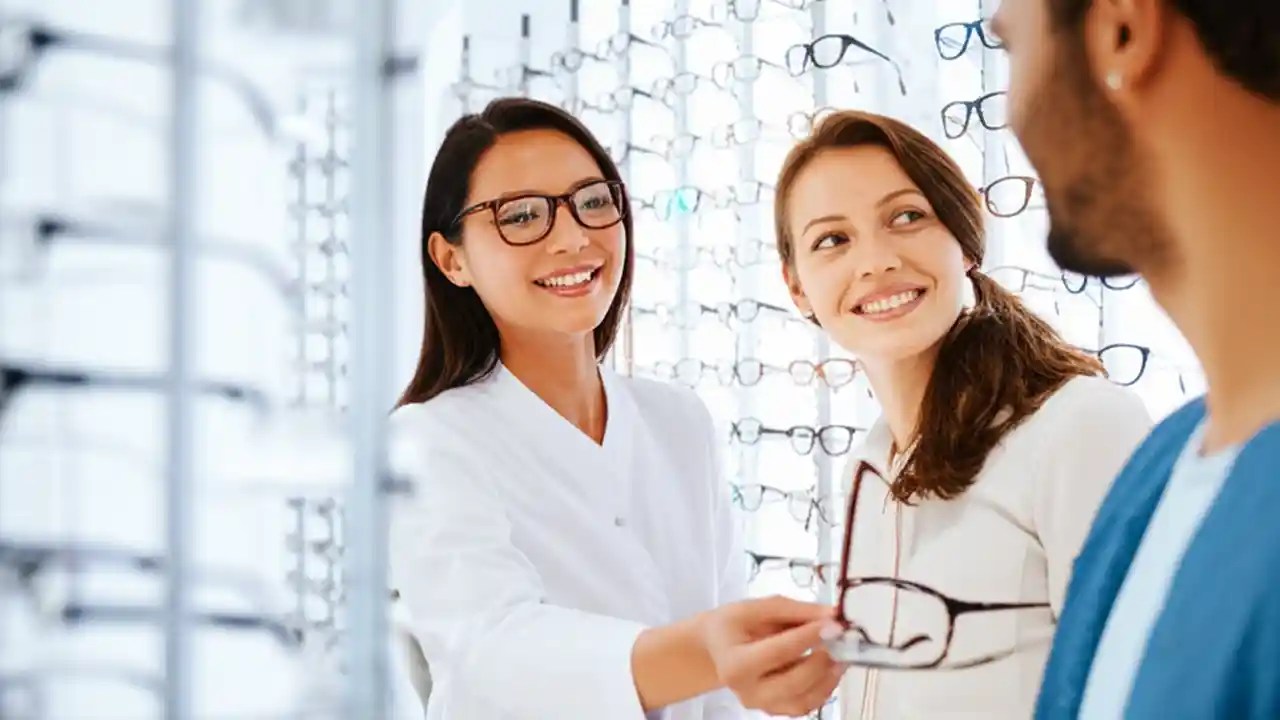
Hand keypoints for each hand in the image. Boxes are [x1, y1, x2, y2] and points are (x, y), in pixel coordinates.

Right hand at [700, 595, 844, 717]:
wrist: (715, 647)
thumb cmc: (733, 624)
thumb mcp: (756, 608)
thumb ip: (794, 610)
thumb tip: (831, 614)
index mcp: (735, 662)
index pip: (778, 651)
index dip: (809, 637)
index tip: (835, 624)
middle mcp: (746, 690)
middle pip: (793, 682)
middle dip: (822, 661)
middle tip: (840, 640)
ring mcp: (760, 704)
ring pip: (803, 700)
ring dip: (828, 678)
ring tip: (841, 655)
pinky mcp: (772, 709)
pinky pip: (804, 706)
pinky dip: (823, 689)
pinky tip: (829, 669)